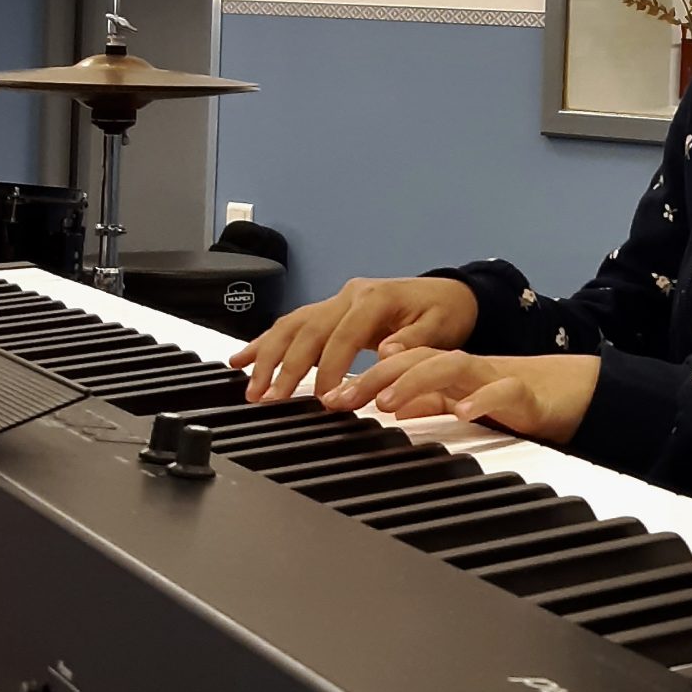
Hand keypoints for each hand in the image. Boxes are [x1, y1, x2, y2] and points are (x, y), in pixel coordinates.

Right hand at [229, 274, 479, 402]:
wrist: (449, 294)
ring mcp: (337, 301)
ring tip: (251, 386)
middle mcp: (350, 295)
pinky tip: (243, 359)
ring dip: (268, 355)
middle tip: (269, 398)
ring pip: (292, 325)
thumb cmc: (445, 312)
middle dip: (286, 366)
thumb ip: (412, 342)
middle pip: (308, 329)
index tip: (321, 397)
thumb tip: (387, 353)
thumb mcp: (440, 328)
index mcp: (375, 298)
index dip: (330, 367)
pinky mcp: (330, 310)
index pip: (344, 335)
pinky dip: (267, 342)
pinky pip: (293, 324)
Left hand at [324, 346, 599, 443]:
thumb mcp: (457, 401)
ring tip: (389, 404)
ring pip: (451, 367)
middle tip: (340, 400)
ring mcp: (492, 375)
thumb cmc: (509, 396)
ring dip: (417, 382)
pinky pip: (502, 392)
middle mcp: (463, 366)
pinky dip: (482, 400)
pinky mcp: (522, 393)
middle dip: (373, 378)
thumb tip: (387, 408)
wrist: (567, 390)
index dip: (361, 378)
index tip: (327, 399)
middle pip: (414, 360)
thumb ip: (425, 402)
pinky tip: (464, 412)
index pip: (396, 363)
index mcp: (445, 367)